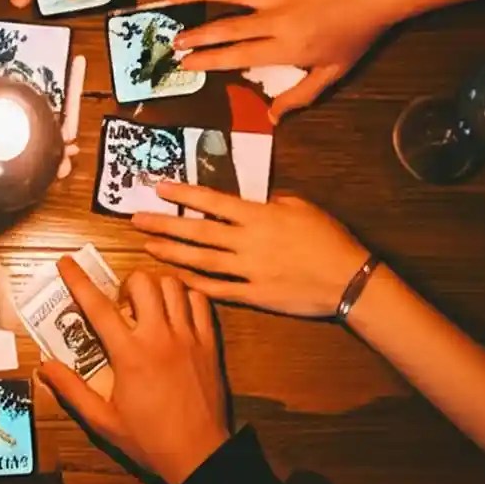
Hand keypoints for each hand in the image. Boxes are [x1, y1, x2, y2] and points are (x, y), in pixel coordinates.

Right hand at [37, 257, 228, 483]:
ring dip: (155, 287)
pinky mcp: (209, 343)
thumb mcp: (102, 420)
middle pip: (141, 282)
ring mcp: (188, 337)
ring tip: (148, 305)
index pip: (97, 306)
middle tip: (121, 305)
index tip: (66, 263)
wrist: (199, 456)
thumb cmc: (150, 440)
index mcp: (129, 354)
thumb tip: (45, 367)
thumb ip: (71, 390)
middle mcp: (159, 337)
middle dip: (125, 284)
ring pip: (173, 285)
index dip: (77, 280)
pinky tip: (176, 312)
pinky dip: (186, 298)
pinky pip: (201, 302)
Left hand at [133, 182, 368, 316]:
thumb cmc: (329, 239)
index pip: (212, 201)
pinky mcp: (253, 295)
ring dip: (171, 253)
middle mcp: (248, 242)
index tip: (158, 188)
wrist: (348, 280)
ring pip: (201, 261)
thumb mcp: (302, 207)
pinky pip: (218, 289)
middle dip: (164, 224)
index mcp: (259, 216)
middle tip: (136, 219)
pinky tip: (176, 277)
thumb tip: (252, 203)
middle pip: (197, 231)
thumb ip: (271, 204)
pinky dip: (195, 283)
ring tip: (147, 246)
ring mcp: (248, 271)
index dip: (183, 194)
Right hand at [169, 0, 410, 119]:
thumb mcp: (333, 71)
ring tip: (171, 1)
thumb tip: (273, 116)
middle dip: (197, 38)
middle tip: (172, 44)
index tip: (187, 65)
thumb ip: (301, 95)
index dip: (210, 61)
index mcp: (287, 48)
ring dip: (196, 0)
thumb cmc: (357, 33)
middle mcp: (275, 22)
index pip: (238, 57)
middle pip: (226, 30)